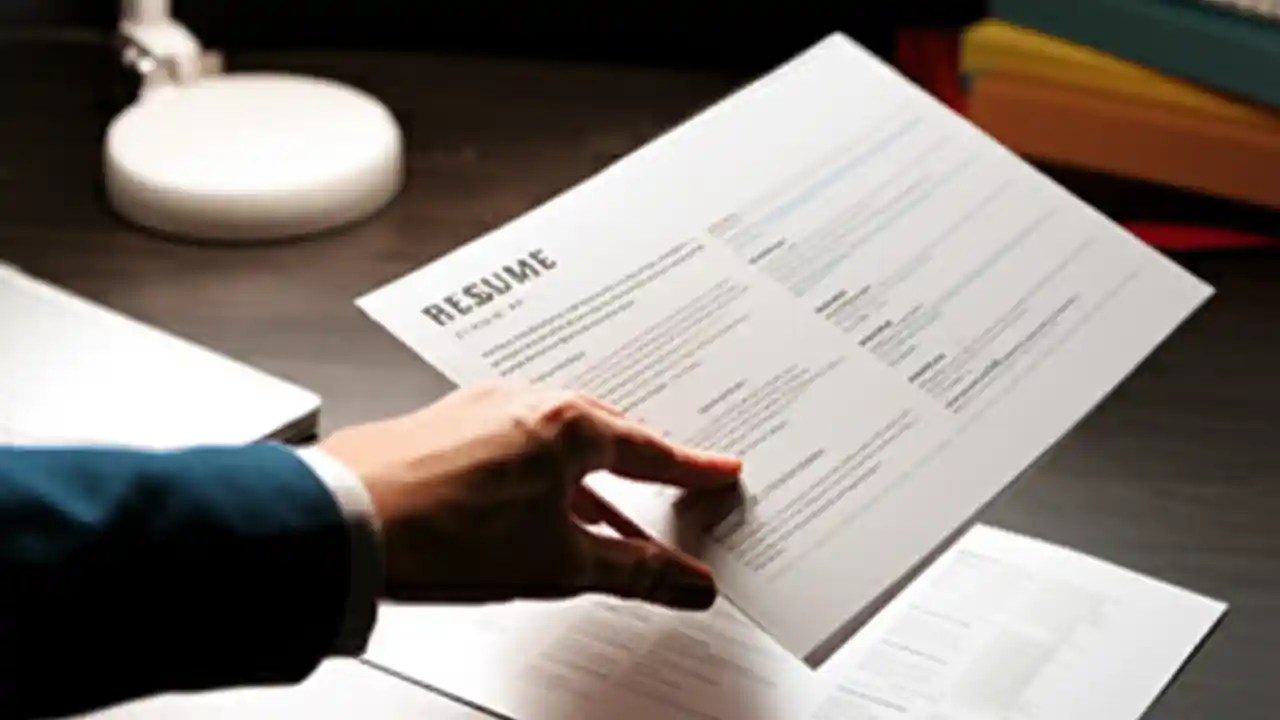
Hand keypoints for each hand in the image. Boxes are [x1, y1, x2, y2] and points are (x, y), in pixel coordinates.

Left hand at [320, 380, 740, 609]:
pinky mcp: (450, 421)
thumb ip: (633, 571)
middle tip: (673, 482)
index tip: (719, 473)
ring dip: (589, 473)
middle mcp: (528, 401)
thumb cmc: (439, 532)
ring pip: (560, 436)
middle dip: (642, 464)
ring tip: (604, 512)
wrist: (342, 522)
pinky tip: (537, 499)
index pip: (650, 452)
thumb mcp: (558, 564)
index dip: (691, 470)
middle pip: (608, 433)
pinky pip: (519, 438)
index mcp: (568, 424)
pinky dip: (544, 470)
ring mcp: (485, 406)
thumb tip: (687, 583)